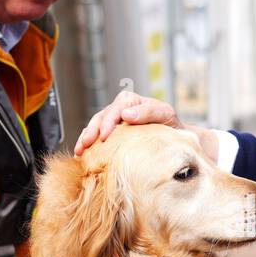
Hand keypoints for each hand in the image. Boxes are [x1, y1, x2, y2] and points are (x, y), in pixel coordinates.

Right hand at [73, 90, 216, 161]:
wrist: (176, 137)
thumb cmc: (172, 125)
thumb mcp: (166, 114)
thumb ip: (149, 112)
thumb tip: (126, 114)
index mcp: (132, 101)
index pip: (116, 108)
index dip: (109, 122)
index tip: (105, 136)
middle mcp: (120, 109)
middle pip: (101, 117)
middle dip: (92, 130)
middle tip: (86, 144)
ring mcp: (115, 122)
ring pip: (95, 126)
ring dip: (86, 138)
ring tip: (79, 151)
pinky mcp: (112, 134)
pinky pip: (97, 137)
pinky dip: (88, 144)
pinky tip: (81, 155)